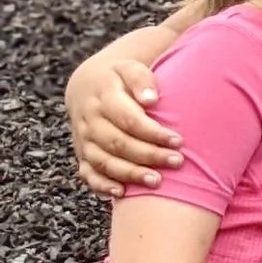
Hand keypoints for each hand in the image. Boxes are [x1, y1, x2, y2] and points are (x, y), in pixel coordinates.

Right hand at [69, 56, 181, 197]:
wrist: (87, 86)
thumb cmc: (120, 79)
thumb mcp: (130, 68)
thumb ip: (141, 80)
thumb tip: (151, 99)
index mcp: (103, 98)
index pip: (128, 119)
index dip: (153, 132)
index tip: (179, 141)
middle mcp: (90, 121)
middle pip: (117, 143)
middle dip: (148, 155)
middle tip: (177, 162)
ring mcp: (84, 140)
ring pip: (103, 161)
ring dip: (130, 173)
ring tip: (157, 182)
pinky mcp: (82, 154)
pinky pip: (87, 174)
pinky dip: (101, 185)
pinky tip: (121, 193)